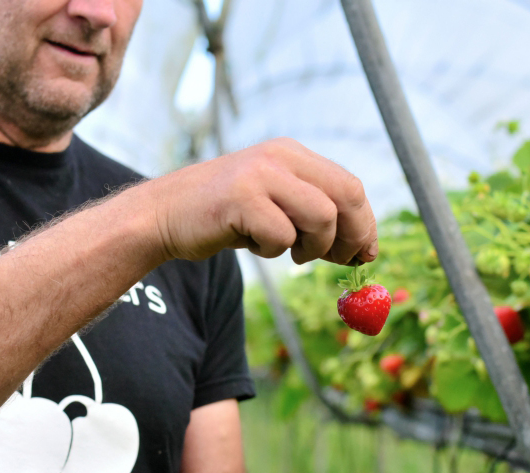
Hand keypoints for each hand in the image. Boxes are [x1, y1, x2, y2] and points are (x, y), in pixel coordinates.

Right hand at [143, 138, 377, 266]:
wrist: (164, 214)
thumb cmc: (226, 217)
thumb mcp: (277, 206)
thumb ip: (316, 216)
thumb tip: (364, 249)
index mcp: (293, 154)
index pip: (351, 187)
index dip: (364, 225)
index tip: (365, 254)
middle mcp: (281, 156)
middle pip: (347, 196)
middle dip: (351, 237)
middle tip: (337, 261)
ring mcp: (261, 174)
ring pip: (322, 217)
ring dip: (311, 248)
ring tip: (286, 250)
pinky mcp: (241, 198)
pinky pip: (283, 237)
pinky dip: (272, 251)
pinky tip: (250, 242)